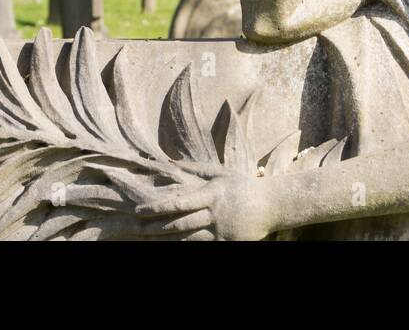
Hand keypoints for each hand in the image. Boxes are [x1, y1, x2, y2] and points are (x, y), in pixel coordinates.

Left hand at [133, 174, 273, 241]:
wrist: (271, 205)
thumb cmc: (242, 185)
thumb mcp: (220, 173)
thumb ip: (194, 168)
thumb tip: (169, 161)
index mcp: (211, 194)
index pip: (179, 202)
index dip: (158, 207)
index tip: (139, 210)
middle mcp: (214, 213)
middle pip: (181, 223)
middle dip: (157, 227)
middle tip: (137, 227)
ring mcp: (221, 230)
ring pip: (188, 238)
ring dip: (167, 240)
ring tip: (148, 239)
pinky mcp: (226, 243)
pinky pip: (202, 246)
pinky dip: (186, 246)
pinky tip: (171, 246)